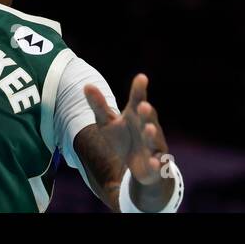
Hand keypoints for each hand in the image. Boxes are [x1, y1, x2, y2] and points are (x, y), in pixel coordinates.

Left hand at [84, 73, 172, 189]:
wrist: (137, 166)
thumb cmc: (122, 138)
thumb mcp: (107, 122)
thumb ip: (98, 105)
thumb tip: (86, 85)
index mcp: (136, 115)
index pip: (138, 99)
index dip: (139, 89)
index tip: (141, 77)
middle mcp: (147, 127)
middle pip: (148, 118)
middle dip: (146, 113)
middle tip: (142, 105)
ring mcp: (153, 146)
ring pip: (154, 140)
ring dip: (152, 135)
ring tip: (148, 128)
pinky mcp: (156, 165)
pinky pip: (158, 164)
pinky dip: (156, 163)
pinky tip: (153, 162)